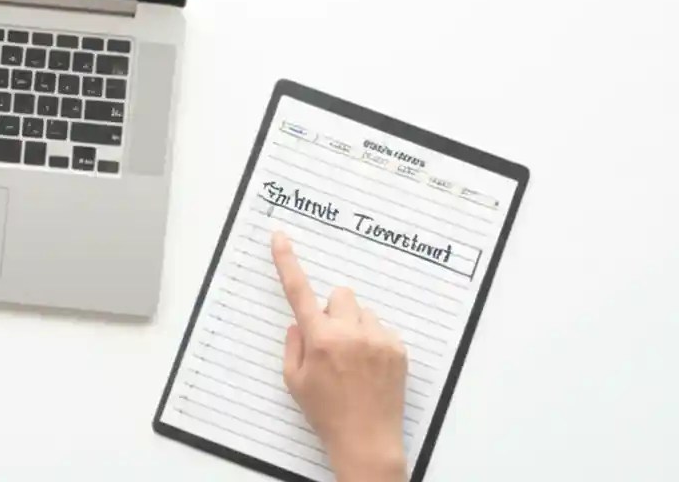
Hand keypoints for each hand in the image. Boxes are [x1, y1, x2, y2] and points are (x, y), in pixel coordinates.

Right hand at [271, 232, 407, 481]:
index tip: (280, 237)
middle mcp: (351, 333)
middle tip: (330, 340)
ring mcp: (378, 339)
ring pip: (362, 312)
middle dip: (333, 311)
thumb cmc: (326, 413)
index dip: (287, 262)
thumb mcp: (295, 382)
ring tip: (353, 360)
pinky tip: (370, 368)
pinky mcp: (397, 349)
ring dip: (355, 326)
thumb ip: (293, 345)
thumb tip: (299, 322)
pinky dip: (373, 341)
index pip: (300, 292)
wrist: (367, 440)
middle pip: (340, 295)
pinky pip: (381, 329)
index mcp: (321, 340)